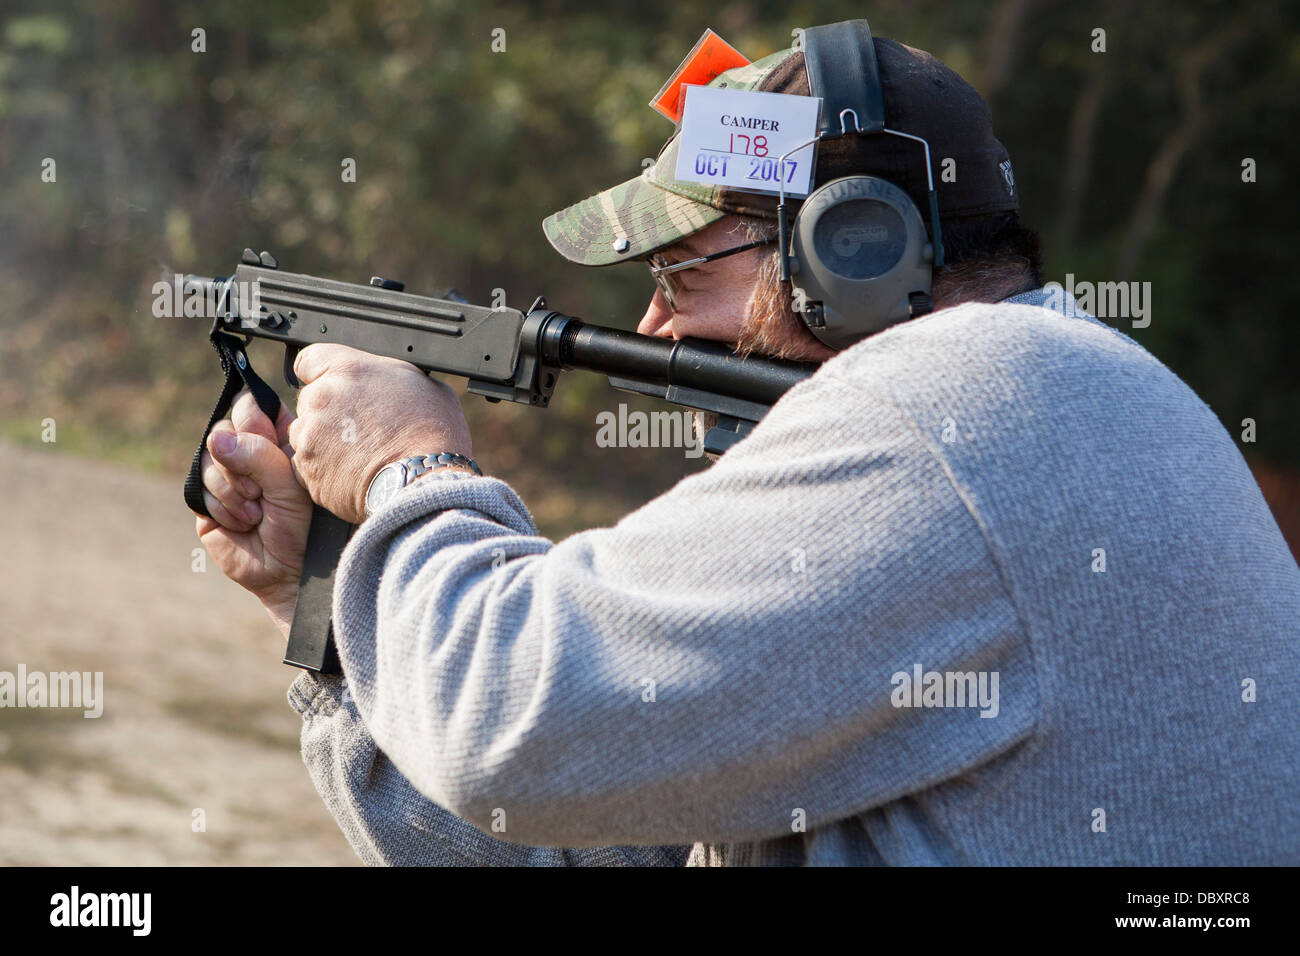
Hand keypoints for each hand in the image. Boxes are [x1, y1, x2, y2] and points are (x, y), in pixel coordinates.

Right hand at [195, 390, 312, 637]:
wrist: (289, 572)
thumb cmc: (304, 526)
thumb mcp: (291, 486)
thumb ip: (259, 456)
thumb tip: (218, 439)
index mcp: (277, 438)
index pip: (251, 404)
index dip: (250, 419)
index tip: (265, 441)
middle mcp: (249, 451)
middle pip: (223, 428)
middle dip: (240, 462)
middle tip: (261, 490)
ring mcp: (225, 474)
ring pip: (208, 458)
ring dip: (233, 490)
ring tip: (257, 513)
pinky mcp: (207, 498)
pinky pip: (200, 486)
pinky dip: (222, 506)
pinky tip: (243, 523)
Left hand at [289, 344, 472, 523]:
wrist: (424, 482)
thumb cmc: (433, 435)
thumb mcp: (425, 384)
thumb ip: (391, 377)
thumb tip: (390, 382)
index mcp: (349, 370)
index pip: (309, 361)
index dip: (322, 376)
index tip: (335, 389)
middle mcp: (322, 397)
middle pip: (309, 400)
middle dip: (328, 413)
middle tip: (360, 430)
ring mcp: (310, 435)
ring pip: (306, 435)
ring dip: (323, 443)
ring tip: (358, 456)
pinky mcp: (307, 471)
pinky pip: (308, 468)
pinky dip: (325, 472)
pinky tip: (353, 475)